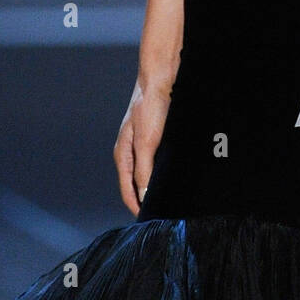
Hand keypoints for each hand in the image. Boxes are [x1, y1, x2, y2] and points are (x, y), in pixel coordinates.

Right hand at [113, 77, 171, 216]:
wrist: (162, 78)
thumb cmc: (151, 107)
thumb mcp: (147, 141)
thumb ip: (143, 170)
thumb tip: (143, 196)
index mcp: (124, 154)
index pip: (127, 190)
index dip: (137, 207)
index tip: (149, 220)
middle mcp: (132, 151)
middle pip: (136, 183)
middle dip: (146, 199)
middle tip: (162, 213)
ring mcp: (144, 144)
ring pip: (148, 173)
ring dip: (156, 185)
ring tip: (170, 198)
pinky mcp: (157, 137)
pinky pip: (159, 161)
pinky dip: (164, 172)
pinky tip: (176, 175)